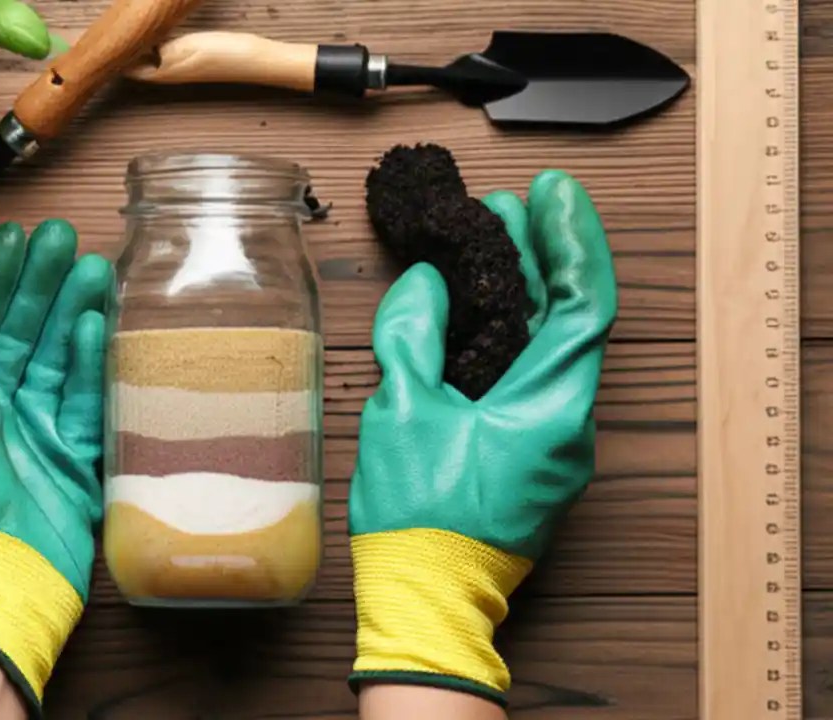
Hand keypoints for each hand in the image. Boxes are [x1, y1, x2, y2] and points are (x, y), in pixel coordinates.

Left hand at [0, 220, 111, 714]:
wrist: (1, 579)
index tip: (18, 236)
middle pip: (21, 331)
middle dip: (42, 283)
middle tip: (65, 240)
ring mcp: (37, 431)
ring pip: (56, 356)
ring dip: (72, 311)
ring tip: (95, 269)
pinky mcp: (75, 456)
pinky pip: (86, 397)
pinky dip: (91, 359)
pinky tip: (99, 323)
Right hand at [347, 170, 617, 704]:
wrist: (427, 597)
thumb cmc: (420, 521)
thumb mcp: (402, 413)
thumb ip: (414, 337)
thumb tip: (426, 286)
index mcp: (551, 408)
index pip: (585, 303)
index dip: (572, 238)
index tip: (551, 193)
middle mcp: (568, 424)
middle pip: (572, 320)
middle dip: (543, 258)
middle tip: (506, 212)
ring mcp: (553, 444)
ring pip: (553, 349)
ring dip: (527, 295)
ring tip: (490, 249)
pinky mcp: (531, 457)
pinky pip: (533, 379)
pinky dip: (513, 336)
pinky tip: (479, 316)